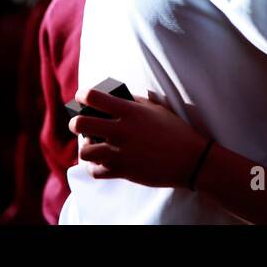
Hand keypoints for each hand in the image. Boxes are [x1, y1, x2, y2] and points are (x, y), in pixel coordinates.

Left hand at [69, 86, 204, 187]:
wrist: (191, 159)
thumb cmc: (176, 131)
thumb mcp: (158, 109)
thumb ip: (136, 102)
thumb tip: (119, 98)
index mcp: (130, 111)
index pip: (94, 97)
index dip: (83, 95)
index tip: (82, 97)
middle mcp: (121, 130)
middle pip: (80, 124)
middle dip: (76, 123)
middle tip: (80, 124)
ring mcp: (120, 152)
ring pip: (85, 151)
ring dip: (86, 148)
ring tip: (93, 146)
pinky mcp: (122, 171)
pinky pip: (95, 171)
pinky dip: (95, 167)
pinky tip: (101, 162)